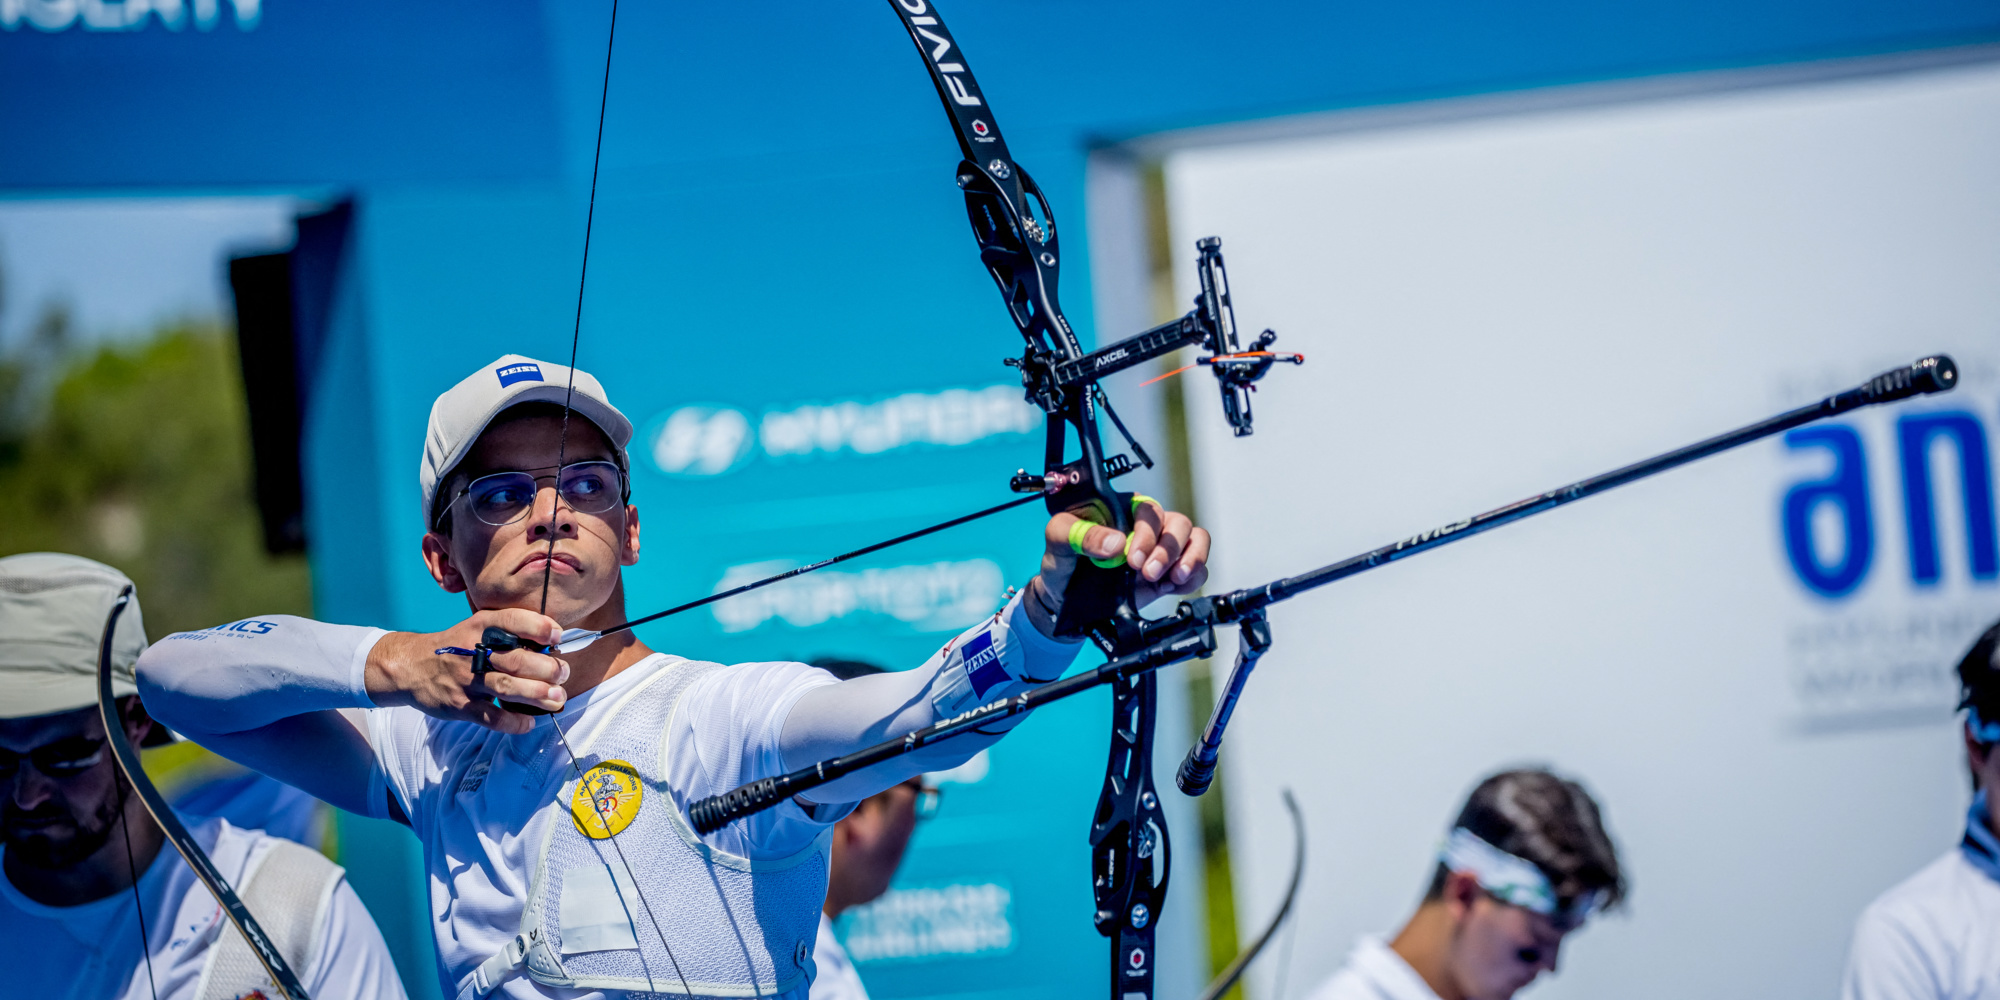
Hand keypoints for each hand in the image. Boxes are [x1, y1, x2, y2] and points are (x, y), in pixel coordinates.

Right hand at [363, 609, 570, 733]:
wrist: (411, 667)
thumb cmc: (457, 647)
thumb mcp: (477, 628)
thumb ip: (509, 632)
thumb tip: (552, 644)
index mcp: (480, 627)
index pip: (512, 621)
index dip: (539, 628)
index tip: (558, 637)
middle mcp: (472, 651)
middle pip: (515, 660)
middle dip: (546, 668)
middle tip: (563, 673)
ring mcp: (465, 680)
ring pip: (507, 688)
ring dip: (537, 694)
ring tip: (557, 698)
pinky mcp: (459, 705)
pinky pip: (491, 717)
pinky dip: (513, 722)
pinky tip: (529, 722)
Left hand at [1027, 497, 1209, 636]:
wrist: (1064, 598)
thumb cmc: (1062, 560)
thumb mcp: (1059, 538)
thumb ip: (1080, 534)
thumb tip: (1116, 543)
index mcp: (1122, 508)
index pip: (1148, 510)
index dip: (1147, 532)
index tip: (1133, 558)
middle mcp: (1146, 525)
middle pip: (1177, 524)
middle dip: (1168, 550)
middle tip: (1149, 573)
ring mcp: (1160, 549)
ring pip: (1195, 540)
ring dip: (1190, 559)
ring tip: (1173, 579)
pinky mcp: (1168, 573)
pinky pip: (1197, 567)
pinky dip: (1195, 576)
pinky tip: (1175, 586)